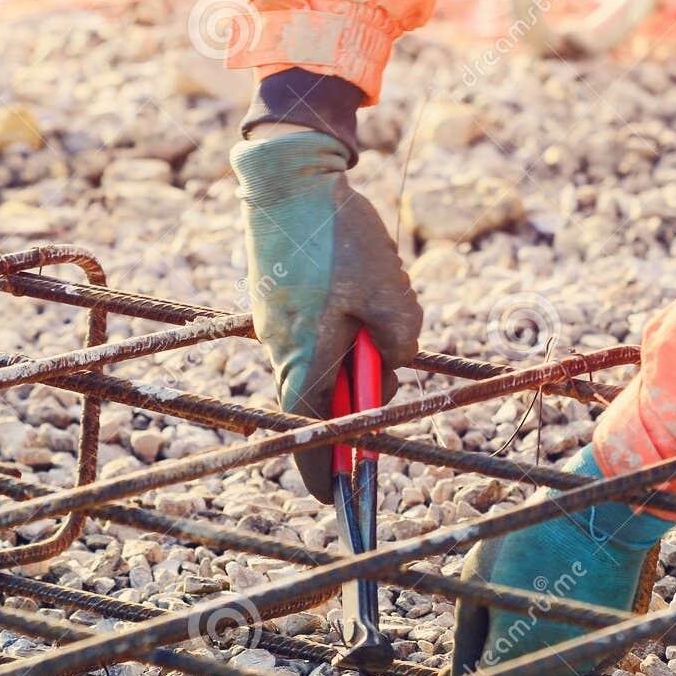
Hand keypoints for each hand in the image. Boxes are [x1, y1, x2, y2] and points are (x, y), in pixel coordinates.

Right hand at [231, 128, 421, 501]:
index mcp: (304, 357)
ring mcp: (274, 323)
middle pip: (323, 397)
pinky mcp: (278, 300)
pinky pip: (314, 331)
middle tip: (386, 358)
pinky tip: (356, 284)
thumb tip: (391, 361)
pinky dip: (341, 325)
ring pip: (323, 359)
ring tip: (375, 298)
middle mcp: (281, 347)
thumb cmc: (340, 237)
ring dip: (355, 348)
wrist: (289, 175)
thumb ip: (401, 343)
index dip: (325, 469)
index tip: (337, 500)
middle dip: (360, 389)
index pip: (309, 433)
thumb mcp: (394, 295)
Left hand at [450, 447, 672, 675]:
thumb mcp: (477, 583)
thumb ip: (464, 638)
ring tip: (503, 640)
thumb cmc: (527, 542)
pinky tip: (535, 623)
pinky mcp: (597, 651)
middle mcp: (547, 672)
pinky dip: (544, 659)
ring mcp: (577, 664)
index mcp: (510, 657)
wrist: (600, 521)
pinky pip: (561, 668)